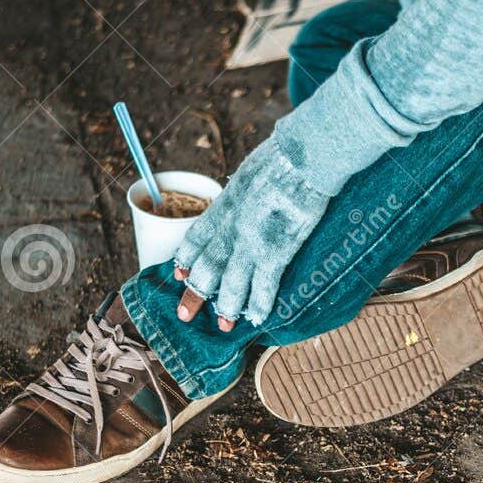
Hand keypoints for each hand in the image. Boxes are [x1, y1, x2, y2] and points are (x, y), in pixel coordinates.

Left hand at [172, 136, 331, 330]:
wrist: (304, 157)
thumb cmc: (284, 157)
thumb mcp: (251, 171)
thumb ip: (246, 191)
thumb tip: (248, 196)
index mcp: (225, 204)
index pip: (197, 236)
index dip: (186, 257)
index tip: (179, 273)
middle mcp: (232, 226)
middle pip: (207, 265)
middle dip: (195, 292)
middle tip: (186, 314)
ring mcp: (252, 241)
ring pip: (231, 282)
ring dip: (226, 307)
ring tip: (224, 326)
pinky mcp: (277, 250)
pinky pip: (264, 285)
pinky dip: (260, 304)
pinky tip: (258, 318)